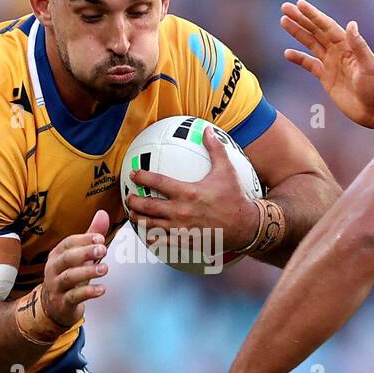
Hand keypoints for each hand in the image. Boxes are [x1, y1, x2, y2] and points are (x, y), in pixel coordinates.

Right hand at [41, 210, 109, 327]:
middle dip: (85, 253)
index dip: (84, 240)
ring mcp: (56, 286)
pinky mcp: (63, 302)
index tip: (100, 238)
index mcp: (57, 255)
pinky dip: (88, 292)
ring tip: (105, 269)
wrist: (55, 307)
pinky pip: (74, 296)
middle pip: (67, 258)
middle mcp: (53, 269)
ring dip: (88, 271)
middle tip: (103, 250)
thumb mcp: (80, 257)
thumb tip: (103, 213)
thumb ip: (91, 237)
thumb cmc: (69, 277)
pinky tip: (101, 289)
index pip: (68, 243)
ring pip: (70, 277)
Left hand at [126, 131, 260, 251]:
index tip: (133, 174)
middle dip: (135, 202)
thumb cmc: (234, 197)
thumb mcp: (226, 171)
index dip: (143, 177)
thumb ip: (215, 150)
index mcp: (188, 192)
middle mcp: (181, 211)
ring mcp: (182, 229)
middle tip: (129, 198)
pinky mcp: (185, 241)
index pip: (158, 183)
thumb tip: (208, 131)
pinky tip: (147, 235)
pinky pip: (163, 242)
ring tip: (133, 215)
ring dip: (139, 220)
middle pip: (149, 206)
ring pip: (152, 225)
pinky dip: (152, 239)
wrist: (244, 226)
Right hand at [280, 0, 373, 130]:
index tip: (300, 4)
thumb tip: (351, 24)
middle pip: (316, 31)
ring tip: (284, 21)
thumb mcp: (370, 66)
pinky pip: (309, 65)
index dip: (313, 15)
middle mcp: (338, 51)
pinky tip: (287, 53)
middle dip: (301, 19)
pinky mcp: (326, 79)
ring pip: (311, 44)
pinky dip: (298, 58)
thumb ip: (359, 46)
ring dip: (298, 33)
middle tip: (285, 7)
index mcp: (347, 46)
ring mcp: (332, 64)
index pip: (327, 26)